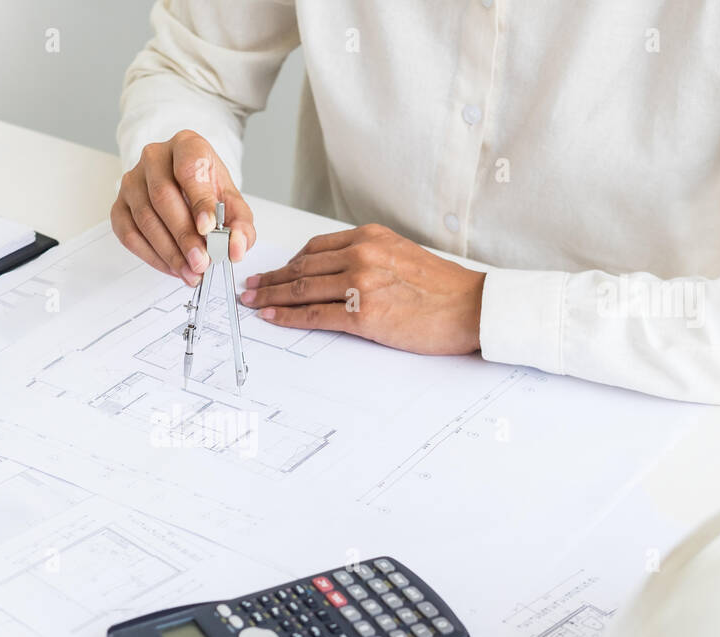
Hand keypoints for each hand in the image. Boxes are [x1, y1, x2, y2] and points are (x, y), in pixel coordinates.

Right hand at [110, 130, 254, 285]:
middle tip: (200, 261)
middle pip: (163, 196)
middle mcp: (154, 157)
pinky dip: (151, 256)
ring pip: (145, 218)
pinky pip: (129, 234)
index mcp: (186, 145)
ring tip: (190, 271)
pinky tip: (172, 267)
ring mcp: (132, 180)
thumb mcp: (232, 203)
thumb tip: (236, 249)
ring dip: (169, 251)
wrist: (186, 186)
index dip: (199, 200)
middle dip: (183, 235)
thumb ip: (240, 225)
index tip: (209, 228)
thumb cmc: (207, 190)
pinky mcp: (119, 204)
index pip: (189, 169)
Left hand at [240, 224, 484, 354]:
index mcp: (370, 237)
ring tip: (251, 301)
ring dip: (270, 296)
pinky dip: (287, 316)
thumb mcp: (403, 255)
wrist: (472, 308)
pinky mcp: (363, 314)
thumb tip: (337, 272)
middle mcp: (362, 255)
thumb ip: (369, 257)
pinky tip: (271, 317)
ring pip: (301, 290)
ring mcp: (361, 284)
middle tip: (248, 286)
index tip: (271, 270)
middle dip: (270, 278)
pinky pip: (314, 314)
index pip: (315, 248)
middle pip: (301, 267)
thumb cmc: (443, 288)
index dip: (287, 261)